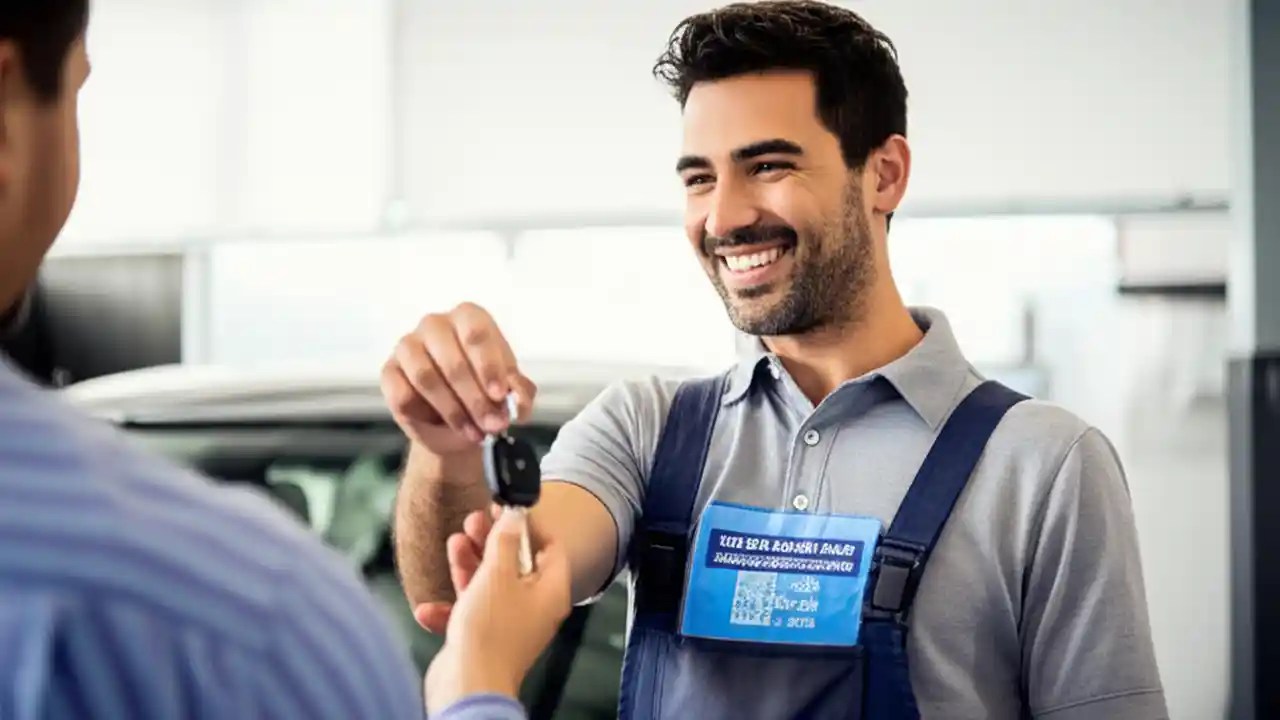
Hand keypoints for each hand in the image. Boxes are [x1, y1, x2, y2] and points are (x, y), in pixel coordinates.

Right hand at [381, 302, 536, 455]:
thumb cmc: (485, 391)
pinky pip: (402, 394)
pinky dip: (425, 415)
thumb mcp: (510, 393)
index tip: (500, 395)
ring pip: (426, 378)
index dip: (489, 366)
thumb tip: (518, 404)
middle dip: (476, 399)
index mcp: (468, 317)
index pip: (477, 334)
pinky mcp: (389, 372)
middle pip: (453, 361)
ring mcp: (408, 345)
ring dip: (454, 411)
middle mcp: (435, 324)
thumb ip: (519, 393)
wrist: (454, 420)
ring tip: (475, 434)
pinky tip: (445, 427)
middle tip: (493, 426)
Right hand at [423, 508, 571, 714]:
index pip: (551, 547)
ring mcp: (508, 625)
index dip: (531, 525)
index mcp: (550, 592)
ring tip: (453, 543)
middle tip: (474, 521)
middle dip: (492, 541)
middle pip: (517, 564)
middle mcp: (534, 609)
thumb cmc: (490, 633)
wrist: (467, 685)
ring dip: (469, 566)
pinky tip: (430, 606)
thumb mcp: (498, 574)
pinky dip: (451, 606)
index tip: (508, 510)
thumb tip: (515, 517)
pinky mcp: (484, 639)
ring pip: (490, 586)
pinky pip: (469, 613)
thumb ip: (505, 541)